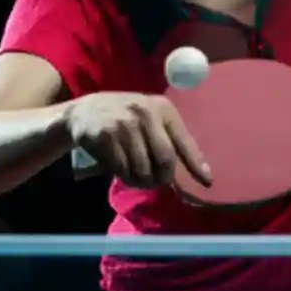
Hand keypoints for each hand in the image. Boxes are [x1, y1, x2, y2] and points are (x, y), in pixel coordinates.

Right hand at [64, 92, 212, 188]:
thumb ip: (171, 140)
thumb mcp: (150, 118)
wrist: (83, 111)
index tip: (207, 182)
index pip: (184, 141)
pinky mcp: (106, 134)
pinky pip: (122, 169)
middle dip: (161, 178)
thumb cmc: (125, 118)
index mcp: (163, 108)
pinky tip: (121, 171)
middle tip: (154, 183)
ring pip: (143, 168)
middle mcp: (145, 112)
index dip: (196, 164)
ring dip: (141, 181)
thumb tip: (201, 172)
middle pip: (165, 159)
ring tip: (135, 177)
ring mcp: (124, 122)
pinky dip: (124, 177)